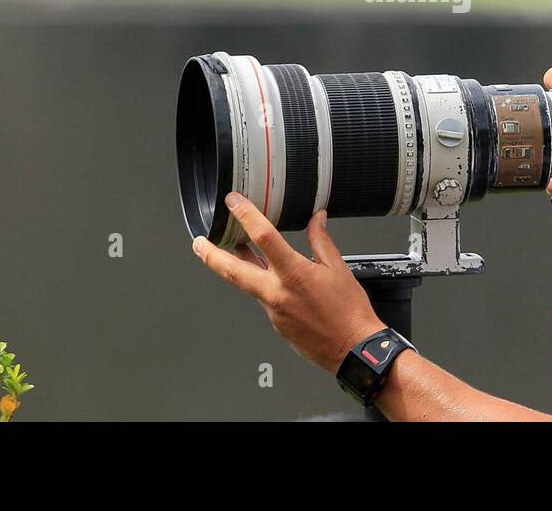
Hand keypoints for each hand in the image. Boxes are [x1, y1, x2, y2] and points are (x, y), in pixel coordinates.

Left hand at [192, 193, 384, 372]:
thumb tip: (316, 219)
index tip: (234, 203)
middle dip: (211, 254)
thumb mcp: (339, 268)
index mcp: (294, 274)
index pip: (263, 238)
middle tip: (199, 243)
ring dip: (237, 267)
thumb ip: (321, 240)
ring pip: (248, 284)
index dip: (246, 216)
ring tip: (229, 252)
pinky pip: (263, 299)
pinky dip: (263, 286)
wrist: (352, 349)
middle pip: (233, 270)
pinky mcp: (275, 324)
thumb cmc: (349, 313)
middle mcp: (277, 293)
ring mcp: (273, 311)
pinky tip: (270, 280)